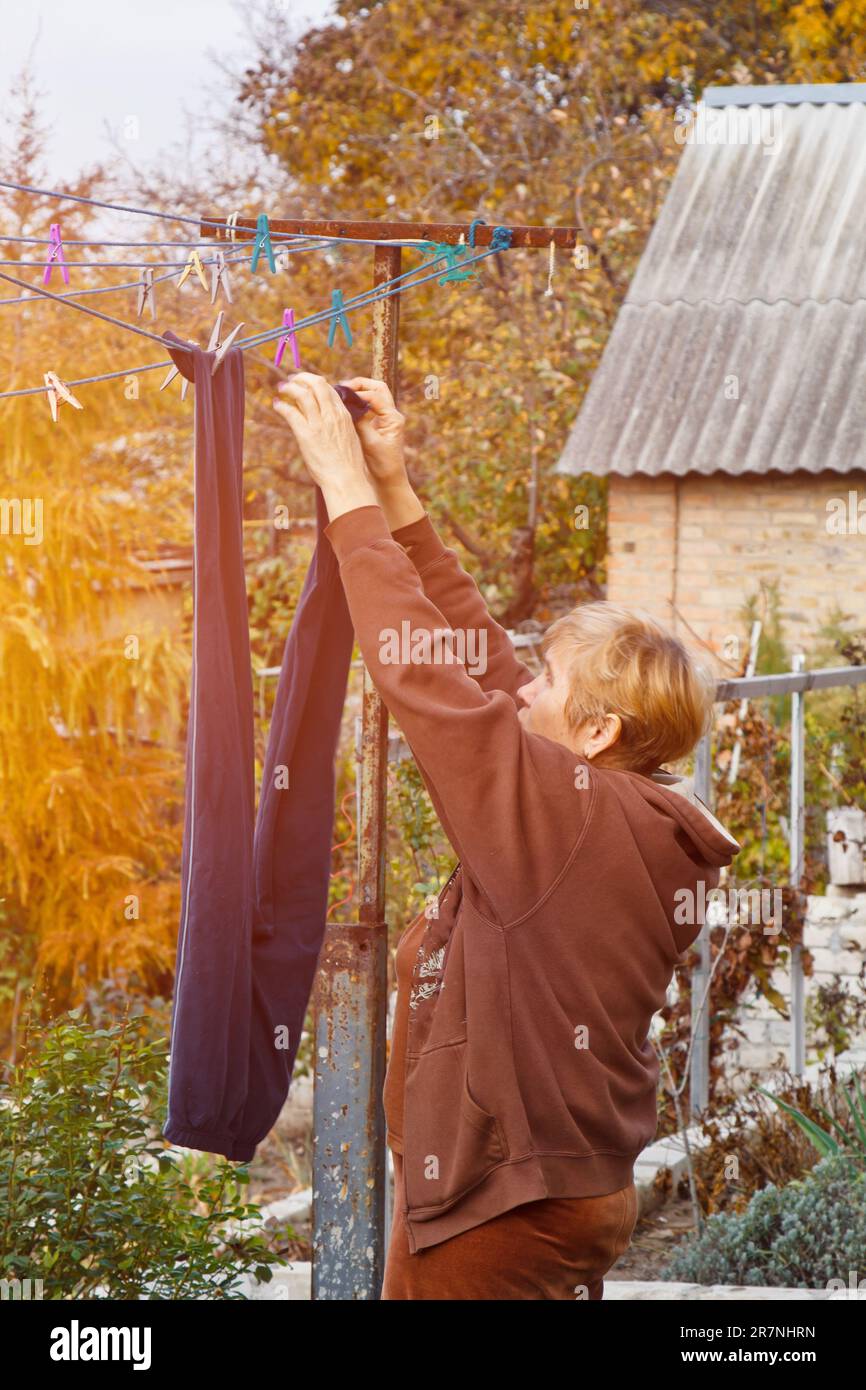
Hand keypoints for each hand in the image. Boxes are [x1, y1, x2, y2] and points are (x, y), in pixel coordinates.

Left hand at [273, 372, 366, 489]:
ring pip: (303, 394)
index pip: (330, 389)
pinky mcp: (306, 434)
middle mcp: (332, 415)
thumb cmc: (349, 465)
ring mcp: (319, 424)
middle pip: (317, 384)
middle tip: (292, 379)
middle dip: (302, 378)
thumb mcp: (349, 439)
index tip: (307, 384)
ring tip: (282, 388)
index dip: (316, 383)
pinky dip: (282, 406)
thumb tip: (327, 422)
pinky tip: (276, 405)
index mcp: (343, 415)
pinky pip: (291, 413)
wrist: (346, 479)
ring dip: (289, 388)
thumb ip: (338, 426)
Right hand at [339, 376, 406, 487]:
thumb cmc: (382, 465)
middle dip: (361, 384)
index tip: (343, 393)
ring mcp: (385, 419)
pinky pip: (368, 406)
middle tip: (343, 387)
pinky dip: (357, 403)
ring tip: (342, 394)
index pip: (376, 395)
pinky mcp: (378, 424)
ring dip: (358, 392)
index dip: (358, 392)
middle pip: (378, 388)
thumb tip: (348, 405)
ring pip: (373, 395)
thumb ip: (360, 422)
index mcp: (393, 418)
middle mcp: (391, 415)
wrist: (388, 481)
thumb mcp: (369, 442)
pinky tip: (344, 406)